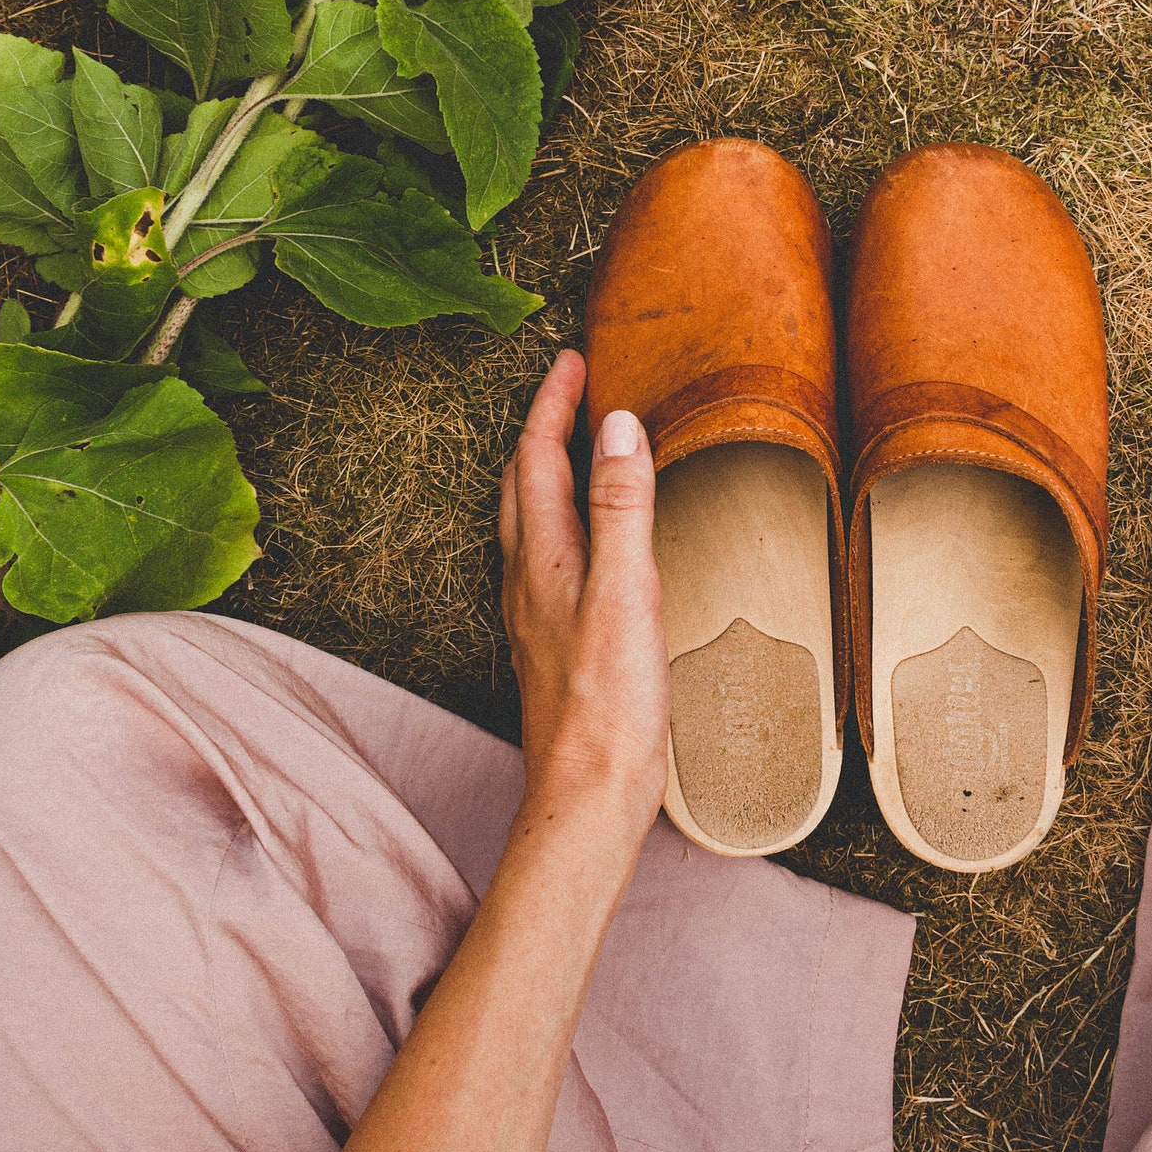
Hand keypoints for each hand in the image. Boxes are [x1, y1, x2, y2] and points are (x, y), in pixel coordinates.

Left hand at [499, 349, 670, 839]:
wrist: (589, 792)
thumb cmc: (609, 703)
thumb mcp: (628, 591)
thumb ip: (622, 506)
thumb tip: (617, 426)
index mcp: (542, 558)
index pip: (538, 457)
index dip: (552, 403)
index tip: (571, 359)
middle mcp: (528, 579)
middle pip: (523, 483)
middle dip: (542, 428)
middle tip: (569, 388)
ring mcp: (537, 613)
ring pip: (530, 521)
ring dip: (546, 472)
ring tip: (574, 446)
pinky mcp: (555, 641)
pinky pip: (548, 556)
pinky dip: (564, 520)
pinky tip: (585, 540)